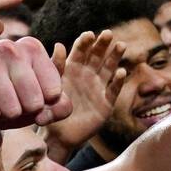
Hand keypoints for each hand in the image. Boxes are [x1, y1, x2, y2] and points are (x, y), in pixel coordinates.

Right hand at [0, 31, 72, 138]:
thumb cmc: (16, 103)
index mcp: (31, 48)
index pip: (54, 89)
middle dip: (29, 113)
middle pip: (34, 98)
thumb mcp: (43, 107)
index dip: (49, 106)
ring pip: (11, 106)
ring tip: (3, 110)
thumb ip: (61, 105)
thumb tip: (58, 98)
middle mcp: (8, 46)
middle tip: (19, 110)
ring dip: (9, 116)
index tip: (40, 104)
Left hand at [45, 30, 127, 160]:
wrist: (58, 136)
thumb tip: (59, 45)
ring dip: (115, 57)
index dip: (85, 42)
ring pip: (109, 68)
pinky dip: (118, 81)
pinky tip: (121, 72)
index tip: (89, 34)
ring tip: (120, 45)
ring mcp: (98, 88)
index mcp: (72, 69)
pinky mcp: (106, 103)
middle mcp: (87, 75)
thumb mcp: (49, 87)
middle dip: (103, 44)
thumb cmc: (49, 110)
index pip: (81, 51)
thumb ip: (55, 67)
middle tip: (108, 34)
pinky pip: (113, 90)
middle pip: (98, 56)